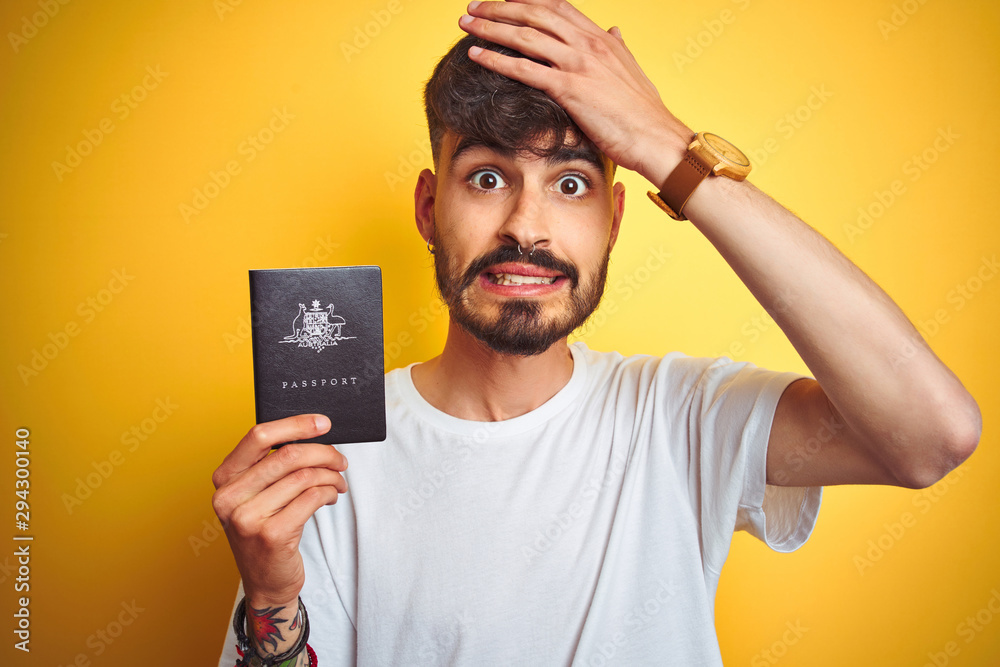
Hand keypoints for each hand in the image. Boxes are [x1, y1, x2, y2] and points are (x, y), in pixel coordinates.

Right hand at [211, 414, 347, 606]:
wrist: (266, 582)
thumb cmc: (265, 531)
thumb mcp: (257, 496)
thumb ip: (272, 466)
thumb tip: (312, 434)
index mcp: (225, 478)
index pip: (259, 436)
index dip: (295, 425)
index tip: (323, 423)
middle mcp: (230, 496)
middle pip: (288, 455)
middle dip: (324, 453)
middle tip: (340, 460)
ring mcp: (248, 517)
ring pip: (305, 476)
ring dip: (331, 476)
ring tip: (338, 482)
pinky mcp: (272, 535)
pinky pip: (312, 498)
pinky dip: (329, 493)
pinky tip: (331, 497)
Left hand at [458, 0, 692, 188]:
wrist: (656, 137)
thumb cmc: (644, 113)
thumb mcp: (632, 71)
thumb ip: (619, 48)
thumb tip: (615, 30)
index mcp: (601, 38)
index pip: (557, 7)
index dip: (527, 1)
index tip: (504, 1)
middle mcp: (588, 44)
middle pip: (535, 13)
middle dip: (500, 8)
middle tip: (473, 9)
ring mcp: (579, 64)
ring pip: (525, 36)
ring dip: (491, 27)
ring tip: (466, 26)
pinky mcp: (570, 88)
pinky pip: (524, 69)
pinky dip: (496, 59)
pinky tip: (476, 55)